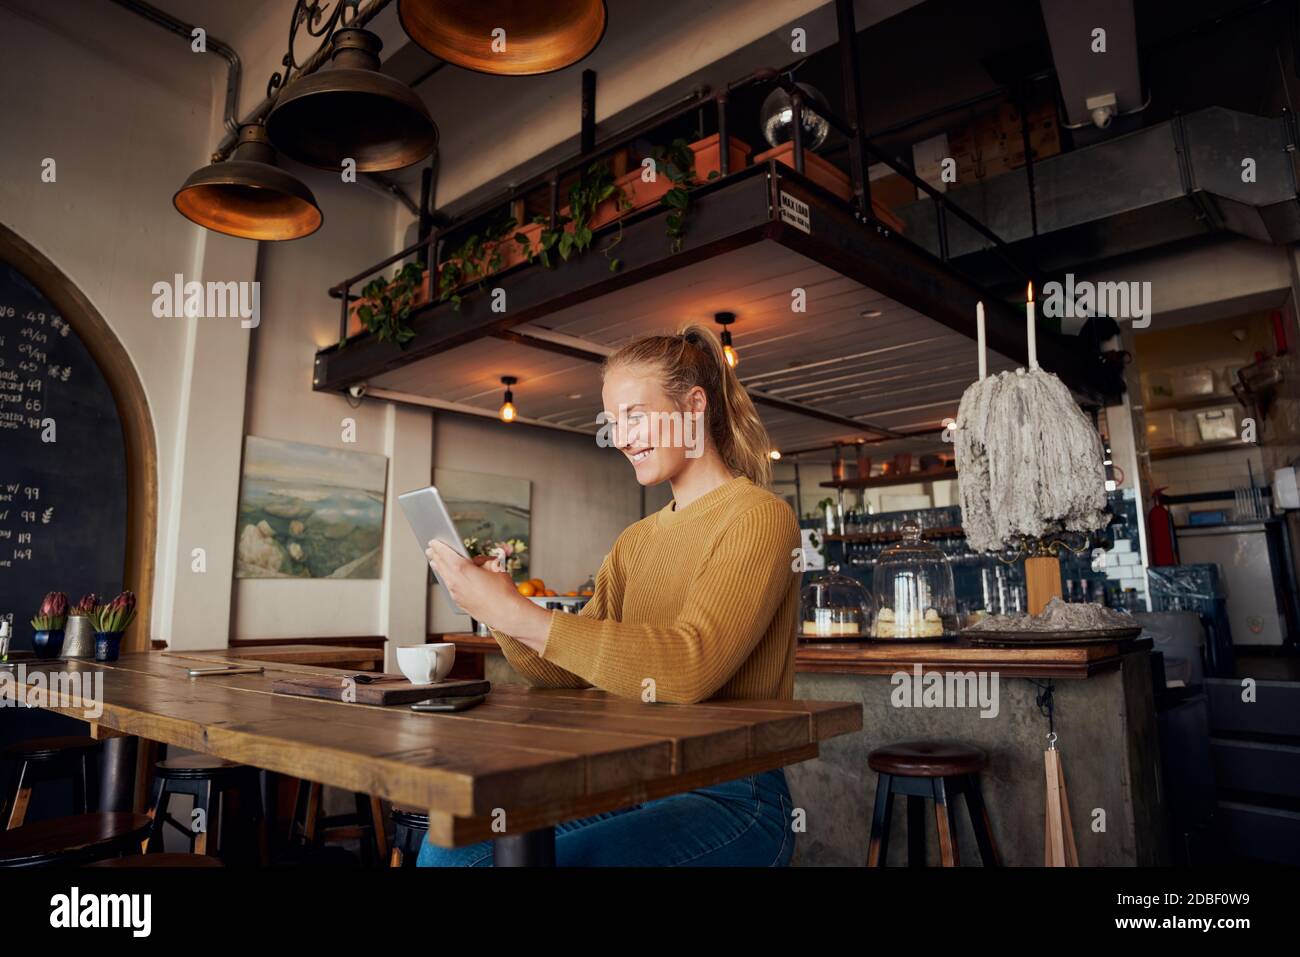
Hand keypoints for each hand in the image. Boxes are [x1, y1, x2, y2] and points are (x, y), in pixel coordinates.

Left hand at [425, 541, 550, 649]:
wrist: (507, 613)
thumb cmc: (503, 591)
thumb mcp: (495, 567)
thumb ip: (482, 562)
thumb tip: (477, 562)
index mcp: (463, 569)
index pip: (446, 554)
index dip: (439, 546)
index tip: (433, 542)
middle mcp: (455, 582)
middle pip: (441, 566)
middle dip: (435, 556)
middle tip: (430, 550)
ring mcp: (456, 594)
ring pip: (444, 578)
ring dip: (439, 568)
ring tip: (435, 562)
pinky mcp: (459, 603)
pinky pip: (449, 588)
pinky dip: (447, 580)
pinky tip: (448, 578)